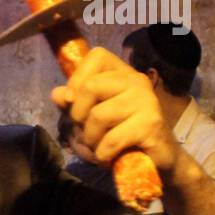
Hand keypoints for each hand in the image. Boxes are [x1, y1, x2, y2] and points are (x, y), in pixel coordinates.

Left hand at [51, 47, 180, 176]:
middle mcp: (137, 81)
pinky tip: (108, 156)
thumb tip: (57, 94)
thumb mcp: (92, 117)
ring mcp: (147, 101)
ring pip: (98, 115)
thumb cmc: (121, 135)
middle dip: (78, 114)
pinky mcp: (151, 124)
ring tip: (99, 146)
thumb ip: (74, 103)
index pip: (97, 55)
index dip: (77, 77)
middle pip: (91, 86)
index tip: (70, 100)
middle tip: (86, 130)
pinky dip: (103, 153)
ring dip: (91, 138)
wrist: (157, 159)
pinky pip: (111, 139)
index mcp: (122, 74)